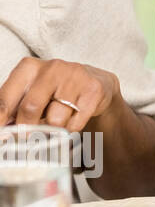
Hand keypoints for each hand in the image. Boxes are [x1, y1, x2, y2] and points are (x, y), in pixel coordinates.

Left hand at [0, 57, 119, 131]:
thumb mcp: (30, 91)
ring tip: (55, 124)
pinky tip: (72, 119)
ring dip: (53, 130)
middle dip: (26, 130)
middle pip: (30, 108)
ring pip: (55, 120)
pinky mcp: (93, 90)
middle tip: (27, 139)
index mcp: (29, 67)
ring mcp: (75, 77)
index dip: (1, 120)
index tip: (2, 136)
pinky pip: (75, 123)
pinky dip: (70, 129)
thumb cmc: (54, 89)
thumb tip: (4, 130)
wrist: (93, 81)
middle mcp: (52, 68)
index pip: (5, 98)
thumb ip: (14, 107)